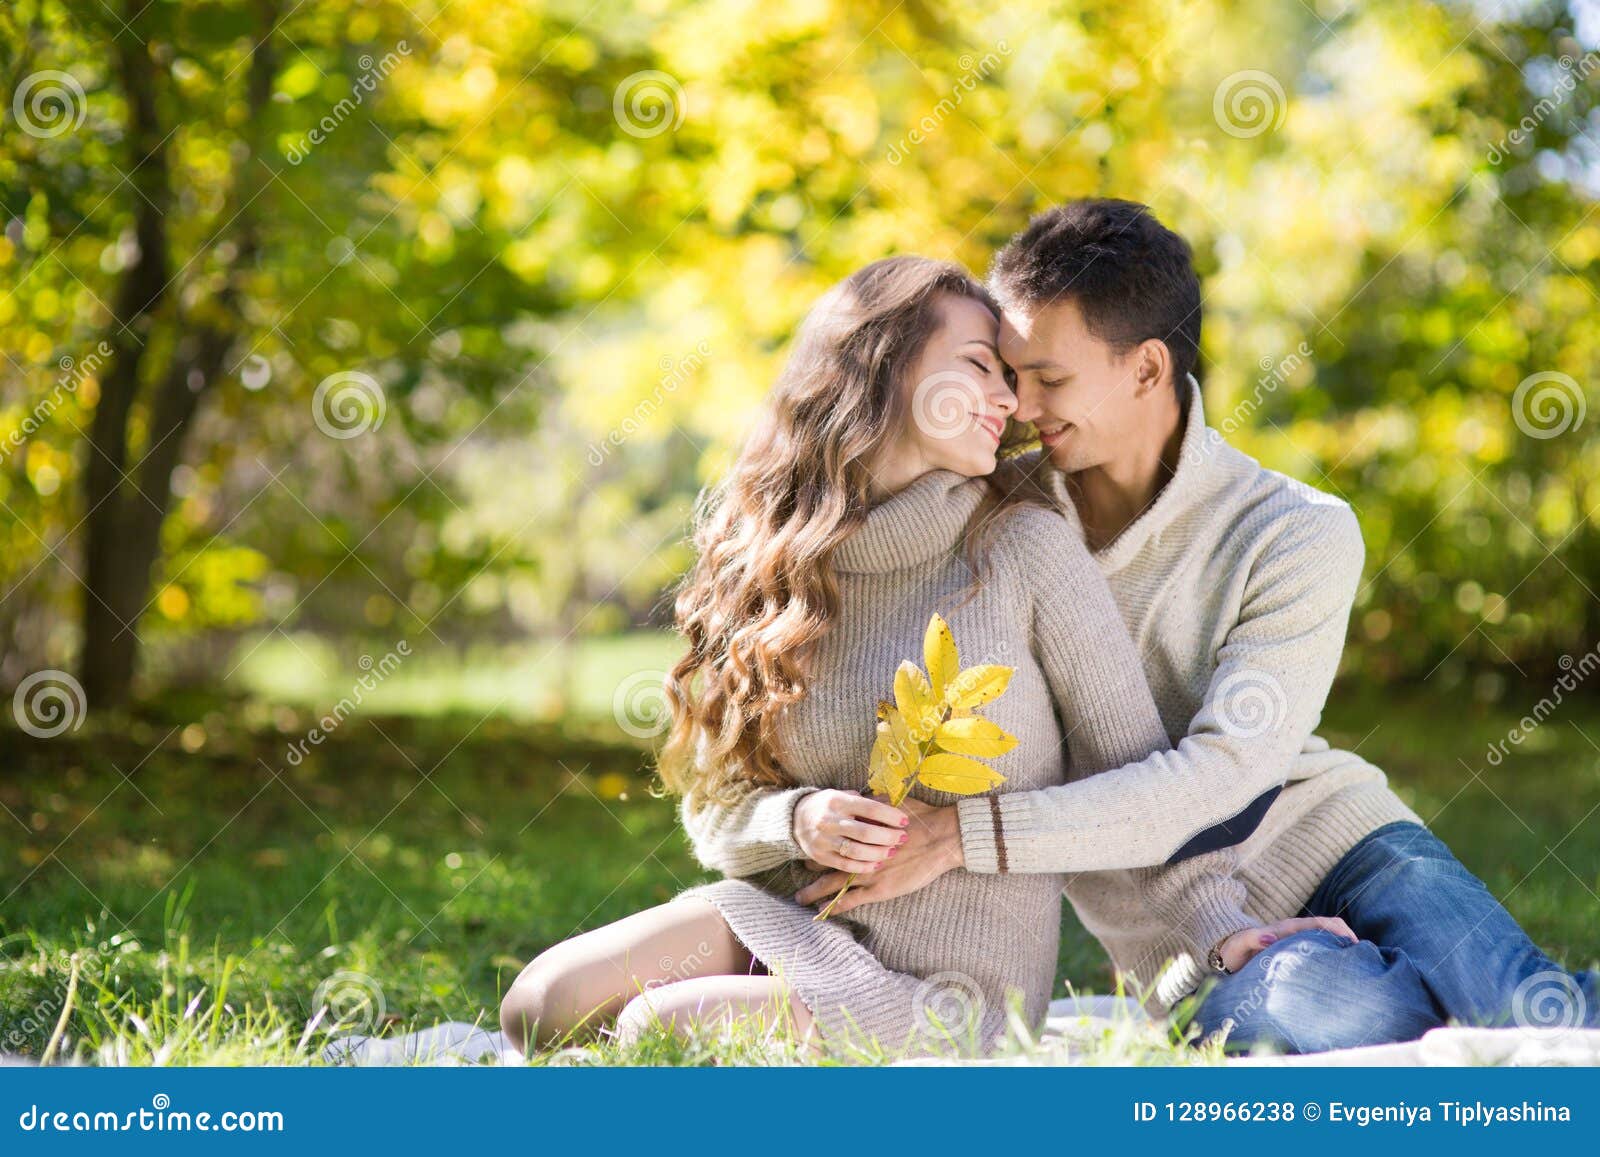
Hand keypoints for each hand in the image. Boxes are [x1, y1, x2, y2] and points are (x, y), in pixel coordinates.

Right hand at [792, 789, 908, 872]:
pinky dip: (863, 866)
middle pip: (865, 832)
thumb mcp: (841, 795)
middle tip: (903, 838)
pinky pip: (845, 865)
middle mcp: (830, 821)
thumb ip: (863, 801)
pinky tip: (876, 864)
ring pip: (856, 851)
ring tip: (892, 852)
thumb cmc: (826, 805)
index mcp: (838, 801)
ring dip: (878, 853)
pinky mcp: (821, 856)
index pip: (870, 808)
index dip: (890, 816)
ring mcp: (824, 840)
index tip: (905, 821)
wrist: (794, 818)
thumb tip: (891, 802)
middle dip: (888, 836)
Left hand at [794, 797, 962, 914]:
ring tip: (800, 899)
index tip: (809, 847)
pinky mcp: (878, 890)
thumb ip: (874, 804)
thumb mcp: (894, 803)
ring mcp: (867, 872)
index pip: (834, 839)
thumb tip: (862, 796)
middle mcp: (858, 852)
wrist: (940, 839)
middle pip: (827, 861)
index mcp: (860, 832)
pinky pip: (851, 901)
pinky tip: (823, 912)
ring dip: (815, 892)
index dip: (821, 844)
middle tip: (797, 873)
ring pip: (833, 885)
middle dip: (811, 867)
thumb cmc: (920, 818)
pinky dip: (836, 906)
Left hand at [1215, 915, 1357, 972]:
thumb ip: (1252, 939)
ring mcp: (1297, 941)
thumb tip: (1271, 937)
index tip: (1353, 943)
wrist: (1228, 955)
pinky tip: (1342, 972)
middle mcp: (1294, 933)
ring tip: (1359, 965)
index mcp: (1285, 930)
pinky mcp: (1297, 951)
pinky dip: (1334, 956)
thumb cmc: (1234, 951)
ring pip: (1326, 939)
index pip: (1318, 924)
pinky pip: (1320, 949)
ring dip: (1342, 948)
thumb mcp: (1239, 945)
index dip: (1338, 930)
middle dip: (1348, 939)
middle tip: (1363, 958)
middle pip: (1329, 929)